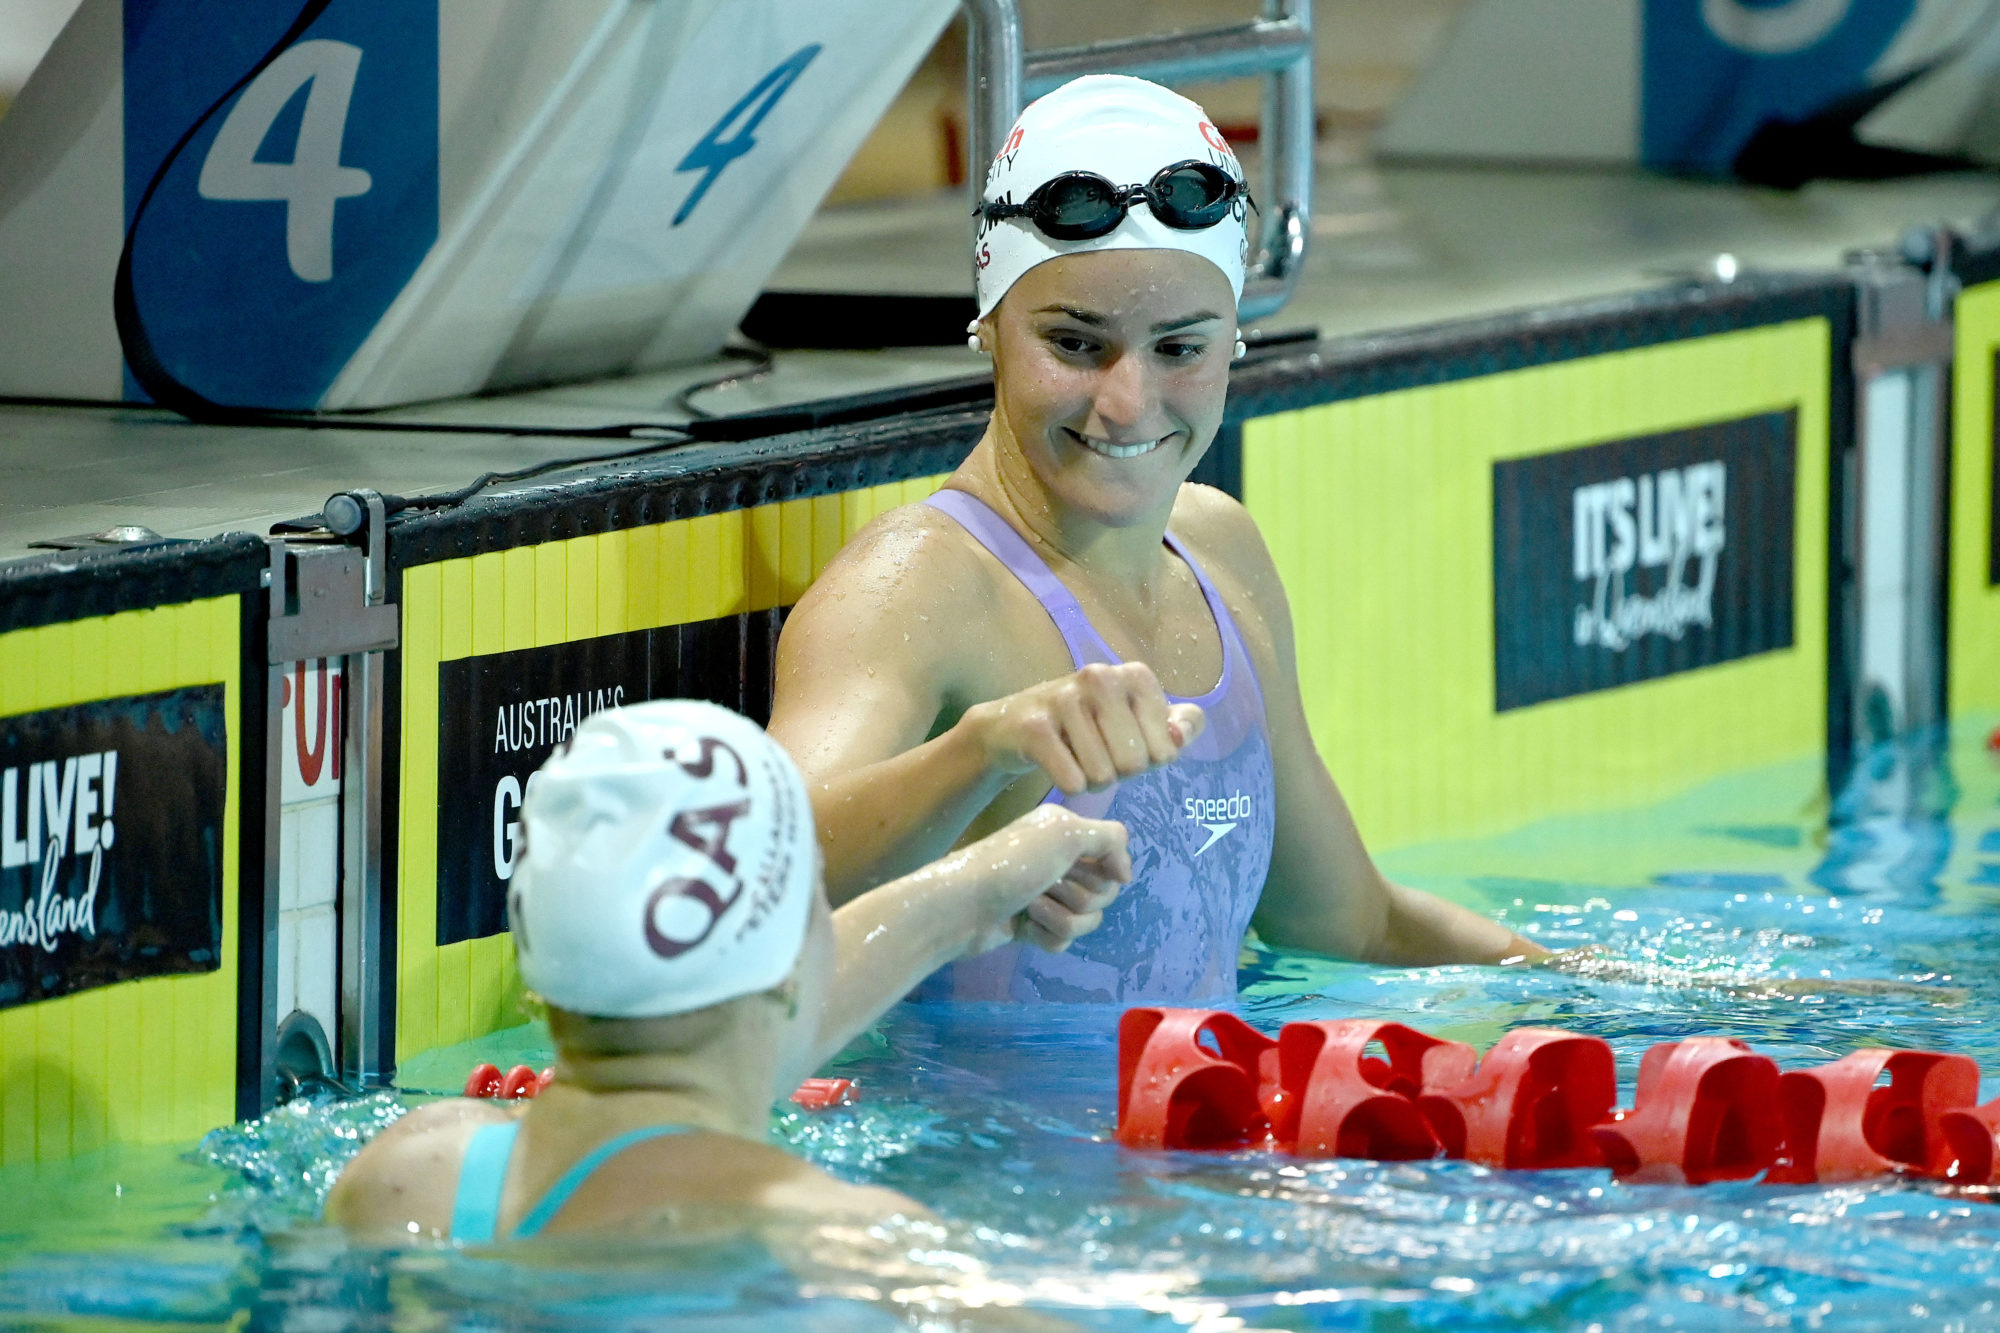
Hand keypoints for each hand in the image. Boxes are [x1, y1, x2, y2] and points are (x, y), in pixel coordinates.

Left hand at [956, 806, 1130, 955]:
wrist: (963, 905)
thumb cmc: (1013, 863)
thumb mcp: (1066, 833)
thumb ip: (1111, 839)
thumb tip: (1125, 874)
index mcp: (1066, 833)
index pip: (1114, 856)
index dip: (1107, 869)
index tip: (1083, 867)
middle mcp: (1059, 861)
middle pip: (1104, 892)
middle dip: (1079, 893)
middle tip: (1048, 884)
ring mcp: (1046, 895)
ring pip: (1087, 919)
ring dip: (1061, 916)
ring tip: (1031, 906)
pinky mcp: (1034, 927)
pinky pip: (1064, 939)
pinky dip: (1046, 935)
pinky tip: (1023, 926)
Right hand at [960, 662, 1205, 796]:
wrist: (1012, 726)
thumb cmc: (1086, 724)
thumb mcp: (1135, 719)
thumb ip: (1176, 725)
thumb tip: (1182, 735)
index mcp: (1134, 675)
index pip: (1167, 751)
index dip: (1147, 761)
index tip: (1126, 747)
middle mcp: (1101, 677)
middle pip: (1135, 764)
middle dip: (1119, 774)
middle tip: (1098, 757)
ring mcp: (1065, 698)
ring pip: (1102, 776)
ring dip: (1091, 782)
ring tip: (1077, 759)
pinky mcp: (1035, 726)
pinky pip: (1072, 781)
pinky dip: (1069, 786)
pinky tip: (1057, 766)